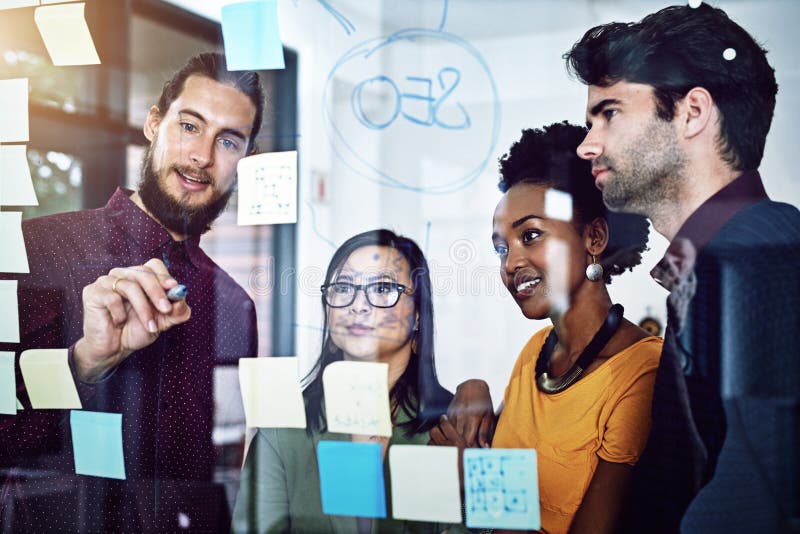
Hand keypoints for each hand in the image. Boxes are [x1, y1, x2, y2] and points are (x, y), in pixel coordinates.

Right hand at [74, 258, 190, 381]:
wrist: (113, 349)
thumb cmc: (136, 331)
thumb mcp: (162, 322)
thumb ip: (177, 311)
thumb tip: (182, 297)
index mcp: (140, 278)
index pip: (154, 265)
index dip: (164, 276)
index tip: (174, 289)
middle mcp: (123, 275)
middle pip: (143, 272)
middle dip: (157, 292)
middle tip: (166, 310)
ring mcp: (106, 282)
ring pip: (130, 286)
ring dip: (144, 309)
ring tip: (150, 327)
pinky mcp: (93, 292)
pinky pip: (112, 298)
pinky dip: (120, 314)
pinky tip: (119, 323)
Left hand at [429, 414, 468, 489]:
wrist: (466, 483)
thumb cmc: (472, 468)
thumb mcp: (475, 453)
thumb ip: (472, 443)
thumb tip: (474, 436)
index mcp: (457, 441)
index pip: (445, 424)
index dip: (443, 420)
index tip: (444, 419)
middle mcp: (446, 446)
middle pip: (434, 430)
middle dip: (437, 430)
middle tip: (440, 431)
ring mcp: (438, 454)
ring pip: (430, 440)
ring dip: (434, 440)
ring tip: (440, 442)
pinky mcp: (434, 461)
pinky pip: (429, 450)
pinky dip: (432, 449)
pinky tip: (437, 451)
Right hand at [447, 379, 494, 447]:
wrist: (472, 385)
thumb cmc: (484, 402)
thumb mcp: (488, 416)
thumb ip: (485, 432)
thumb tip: (485, 447)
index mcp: (473, 419)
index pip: (468, 441)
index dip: (470, 450)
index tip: (473, 454)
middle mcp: (462, 417)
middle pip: (458, 439)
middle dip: (462, 447)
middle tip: (466, 453)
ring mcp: (453, 415)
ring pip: (451, 434)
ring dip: (455, 441)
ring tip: (460, 447)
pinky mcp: (448, 413)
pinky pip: (447, 428)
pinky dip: (451, 434)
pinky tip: (454, 437)